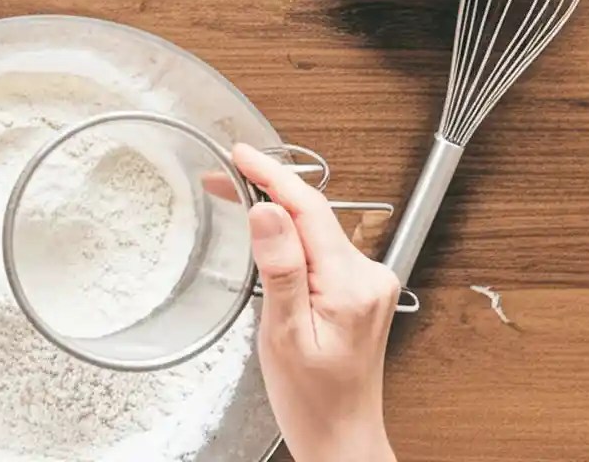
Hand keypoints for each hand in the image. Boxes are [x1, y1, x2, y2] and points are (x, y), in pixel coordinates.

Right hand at [233, 144, 399, 461]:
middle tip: (220, 177)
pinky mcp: (359, 289)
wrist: (341, 438)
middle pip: (312, 213)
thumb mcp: (283, 335)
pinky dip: (290, 235)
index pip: (308, 208)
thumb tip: (268, 213)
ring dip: (276, 211)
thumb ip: (279, 269)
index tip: (240, 154)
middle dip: (266, 188)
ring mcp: (367, 282)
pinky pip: (320, 247)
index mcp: (350, 285)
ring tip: (235, 196)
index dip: (271, 174)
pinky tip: (266, 234)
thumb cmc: (312, 399)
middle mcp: (368, 276)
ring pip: (315, 228)